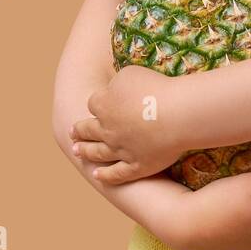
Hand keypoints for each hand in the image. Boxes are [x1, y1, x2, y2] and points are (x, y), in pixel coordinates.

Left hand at [70, 66, 180, 183]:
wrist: (178, 114)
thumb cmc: (157, 89)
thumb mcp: (130, 74)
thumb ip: (117, 82)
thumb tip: (112, 89)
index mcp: (103, 105)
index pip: (93, 104)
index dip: (97, 104)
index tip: (100, 104)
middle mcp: (107, 130)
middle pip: (88, 130)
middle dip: (79, 131)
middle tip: (72, 133)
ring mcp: (120, 150)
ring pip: (97, 153)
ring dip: (86, 152)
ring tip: (76, 152)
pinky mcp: (136, 166)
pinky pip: (117, 174)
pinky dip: (106, 175)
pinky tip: (97, 175)